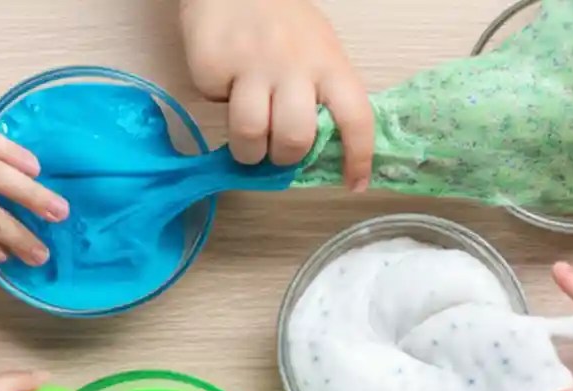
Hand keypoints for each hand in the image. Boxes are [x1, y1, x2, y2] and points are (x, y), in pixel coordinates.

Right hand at [179, 0, 372, 189]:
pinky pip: (216, 107)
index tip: (355, 185)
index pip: (355, 117)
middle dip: (284, 158)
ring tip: (246, 139)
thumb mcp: (317, 49)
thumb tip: (314, 148)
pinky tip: (224, 83)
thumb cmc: (282, 22)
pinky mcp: (214, 66)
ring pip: (250, 136)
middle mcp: (295, 66)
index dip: (358, 157)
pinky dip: (219, 104)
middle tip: (275, 151)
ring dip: (247, 151)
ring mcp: (252, 66)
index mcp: (330, 63)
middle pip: (295, 139)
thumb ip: (320, 92)